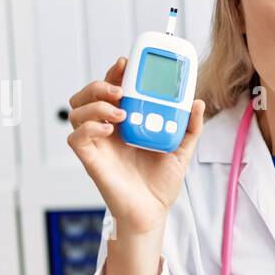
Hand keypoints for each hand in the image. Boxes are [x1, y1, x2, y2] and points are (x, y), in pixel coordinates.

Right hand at [65, 57, 207, 235]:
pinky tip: (109, 130)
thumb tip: (197, 103)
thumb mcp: (182, 150)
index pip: (112, 89)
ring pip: (76, 111)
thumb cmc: (160, 182)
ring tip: (119, 113)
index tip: (127, 63)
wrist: (153, 211)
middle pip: (87, 94)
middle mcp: (107, 129)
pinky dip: (89, 128)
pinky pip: (76, 138)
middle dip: (100, 84)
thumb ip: (190, 127)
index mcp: (125, 121)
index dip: (115, 73)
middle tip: (120, 90)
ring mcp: (97, 143)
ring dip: (95, 104)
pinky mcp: (91, 160)